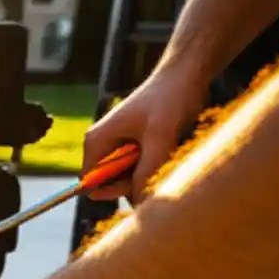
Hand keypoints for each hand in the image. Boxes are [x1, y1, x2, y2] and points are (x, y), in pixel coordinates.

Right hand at [83, 67, 208, 203]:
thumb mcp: (159, 137)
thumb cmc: (169, 98)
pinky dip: (157, 166)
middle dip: (136, 182)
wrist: (187, 73)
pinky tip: (171, 152)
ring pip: (130, 177)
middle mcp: (104, 146)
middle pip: (111, 183)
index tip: (140, 189)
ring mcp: (120, 147)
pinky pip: (143, 168)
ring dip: (150, 174)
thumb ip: (146, 171)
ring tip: (170, 153)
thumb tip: (140, 205)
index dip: (112, 192)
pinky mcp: (137, 146)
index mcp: (96, 142)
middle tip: (162, 168)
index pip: (91, 182)